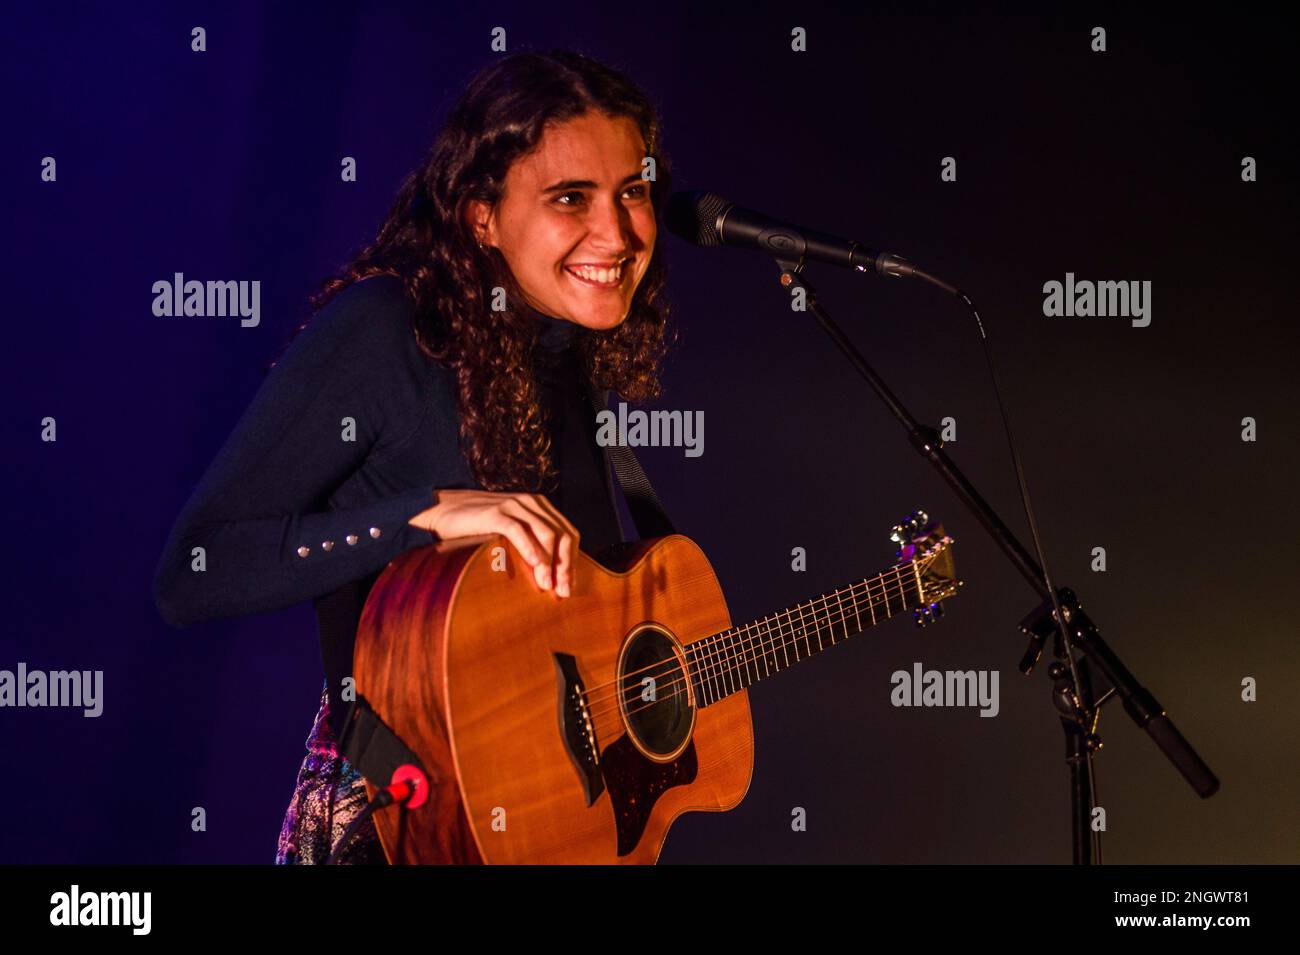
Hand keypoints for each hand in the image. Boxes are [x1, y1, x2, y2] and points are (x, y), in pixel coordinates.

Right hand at [408, 489, 578, 597]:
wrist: (443, 512)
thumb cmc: (478, 528)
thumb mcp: (510, 532)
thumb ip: (530, 543)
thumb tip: (550, 576)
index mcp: (539, 507)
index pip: (568, 533)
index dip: (572, 560)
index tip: (568, 586)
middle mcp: (531, 502)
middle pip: (562, 535)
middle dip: (565, 565)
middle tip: (562, 591)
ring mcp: (514, 505)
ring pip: (546, 533)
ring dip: (550, 562)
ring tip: (547, 584)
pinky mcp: (495, 513)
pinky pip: (518, 530)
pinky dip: (530, 547)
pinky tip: (535, 564)